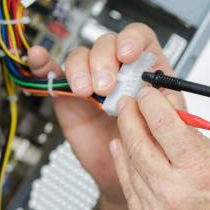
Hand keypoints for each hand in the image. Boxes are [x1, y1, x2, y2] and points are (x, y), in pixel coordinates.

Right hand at [27, 23, 182, 202]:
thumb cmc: (151, 143)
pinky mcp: (69, 94)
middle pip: (107, 44)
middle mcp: (119, 70)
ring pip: (81, 56)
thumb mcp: (167, 125)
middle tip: (106, 87)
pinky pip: (52, 72)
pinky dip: (43, 62)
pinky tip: (40, 58)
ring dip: (81, 69)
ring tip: (87, 92)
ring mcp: (92, 80)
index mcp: (147, 70)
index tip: (128, 55)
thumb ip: (170, 108)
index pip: (139, 38)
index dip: (132, 39)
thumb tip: (166, 96)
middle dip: (105, 61)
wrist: (129, 172)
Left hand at [109, 88, 209, 209]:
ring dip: (126, 139)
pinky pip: (130, 190)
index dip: (152, 101)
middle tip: (130, 101)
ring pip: (129, 164)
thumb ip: (199, 141)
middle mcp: (175, 191)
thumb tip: (178, 117)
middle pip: (139, 141)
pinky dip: (125, 168)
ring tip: (126, 124)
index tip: (149, 92)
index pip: (164, 123)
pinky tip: (124, 154)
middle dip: (132, 116)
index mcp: (201, 171)